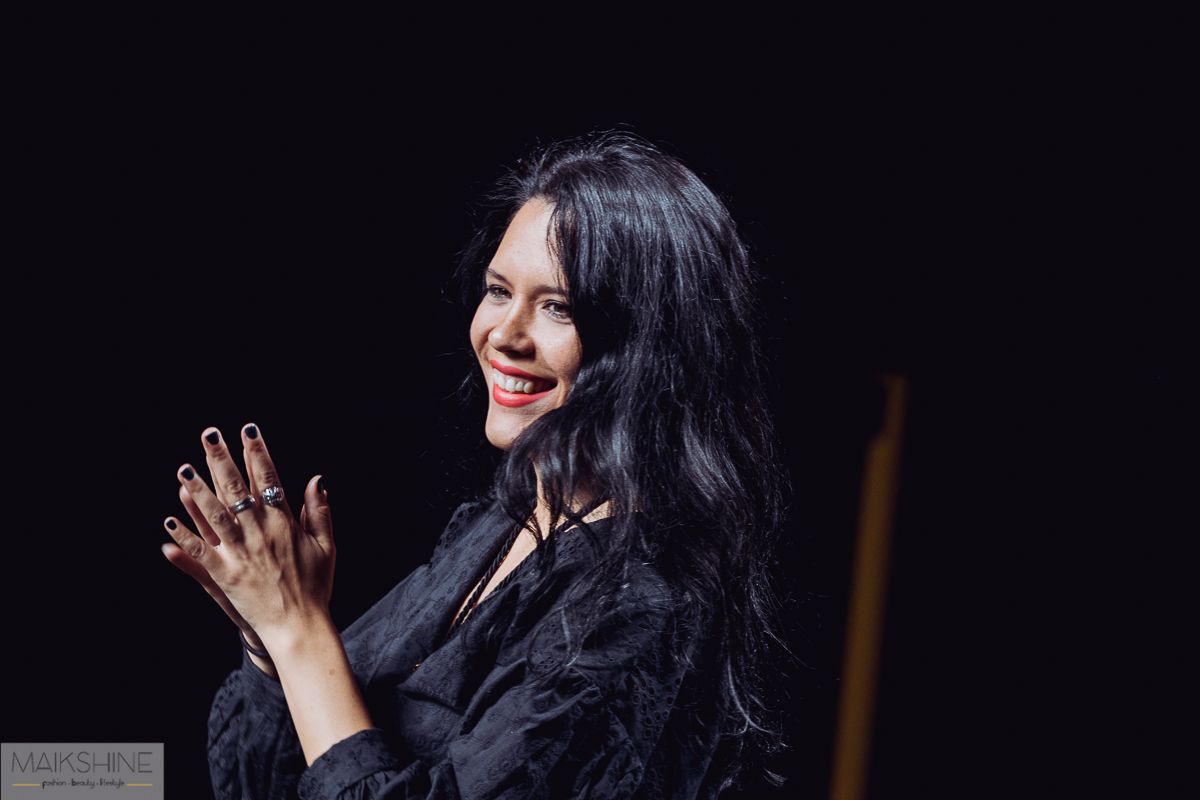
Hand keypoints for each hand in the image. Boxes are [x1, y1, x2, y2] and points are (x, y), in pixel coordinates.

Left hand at [161, 424, 334, 649]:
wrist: (299, 626)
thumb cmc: (315, 586)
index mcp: (283, 524)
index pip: (268, 479)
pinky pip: (200, 551)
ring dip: (198, 491)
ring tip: (184, 469)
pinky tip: (170, 520)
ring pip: (213, 515)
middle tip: (209, 436)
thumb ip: (319, 511)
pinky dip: (184, 536)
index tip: (249, 430)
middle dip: (222, 459)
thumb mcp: (326, 546)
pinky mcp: (224, 575)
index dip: (258, 453)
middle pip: (236, 489)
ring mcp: (239, 554)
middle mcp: (258, 533)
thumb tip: (316, 480)